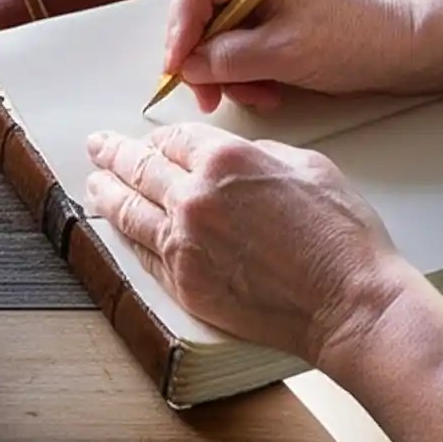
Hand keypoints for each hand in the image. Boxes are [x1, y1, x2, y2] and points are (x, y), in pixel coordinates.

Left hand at [86, 124, 414, 363]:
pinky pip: (142, 253)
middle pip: (139, 168)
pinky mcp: (183, 282)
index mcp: (225, 159)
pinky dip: (126, 235)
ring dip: (106, 193)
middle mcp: (194, 198)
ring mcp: (183, 243)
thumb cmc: (340, 237)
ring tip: (93, 183)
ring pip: (128, 210)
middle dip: (114, 155)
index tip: (148, 141)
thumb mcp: (307, 165)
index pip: (174, 140)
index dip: (159, 140)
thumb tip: (234, 157)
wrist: (348, 301)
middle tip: (98, 148)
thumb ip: (258, 154)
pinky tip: (119, 226)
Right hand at [165, 0, 416, 112]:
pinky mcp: (268, 16)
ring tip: (252, 95)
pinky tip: (264, 89)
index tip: (179, 66)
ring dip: (225, 71)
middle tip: (205, 93)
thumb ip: (227, 60)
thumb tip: (187, 67)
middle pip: (200, 10)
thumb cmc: (352, 40)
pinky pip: (236, 43)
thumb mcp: (282, 54)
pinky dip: (242, 71)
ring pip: (215, 32)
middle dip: (202, 56)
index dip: (180, 26)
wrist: (396, 49)